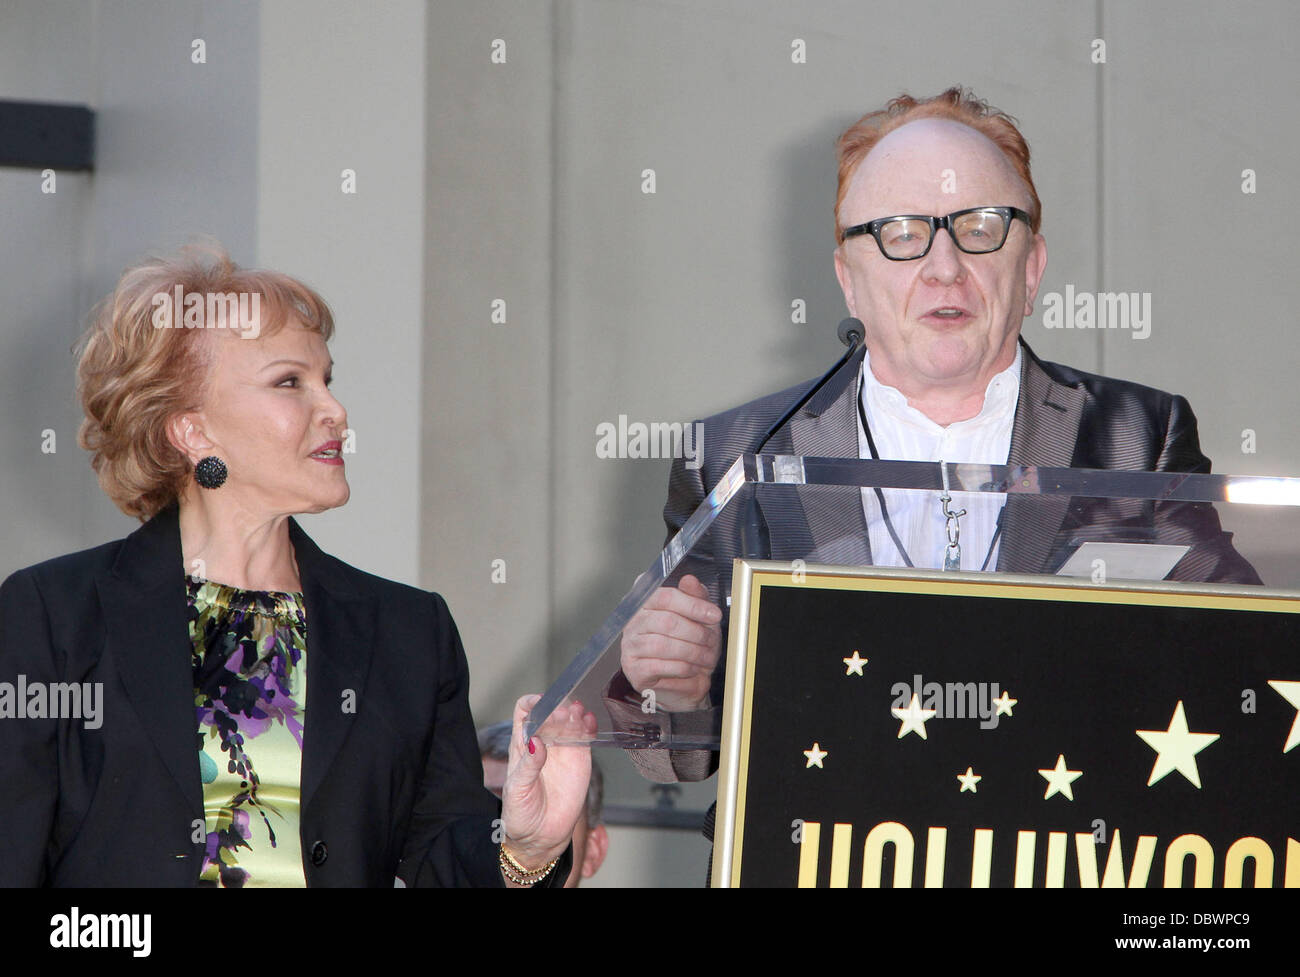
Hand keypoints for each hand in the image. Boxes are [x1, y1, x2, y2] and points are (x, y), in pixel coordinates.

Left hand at [500, 695, 595, 875]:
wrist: (540, 838)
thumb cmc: (520, 814)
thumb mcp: (518, 790)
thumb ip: (528, 765)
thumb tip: (536, 741)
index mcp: (522, 744)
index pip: (525, 711)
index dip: (532, 703)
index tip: (540, 704)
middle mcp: (544, 742)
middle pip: (551, 712)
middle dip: (556, 707)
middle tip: (562, 713)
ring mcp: (562, 749)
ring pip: (569, 721)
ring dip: (574, 713)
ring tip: (577, 714)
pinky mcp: (580, 760)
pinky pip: (585, 737)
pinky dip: (589, 726)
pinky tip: (590, 721)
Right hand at [620, 573, 722, 712]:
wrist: (684, 681)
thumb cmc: (689, 646)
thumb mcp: (698, 618)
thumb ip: (695, 596)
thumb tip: (690, 580)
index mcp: (646, 603)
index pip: (665, 596)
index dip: (693, 605)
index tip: (714, 615)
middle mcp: (633, 621)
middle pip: (666, 621)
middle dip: (696, 632)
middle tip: (711, 641)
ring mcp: (630, 645)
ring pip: (662, 644)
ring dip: (691, 652)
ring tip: (705, 657)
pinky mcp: (633, 669)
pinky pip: (659, 666)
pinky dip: (682, 668)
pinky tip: (691, 668)